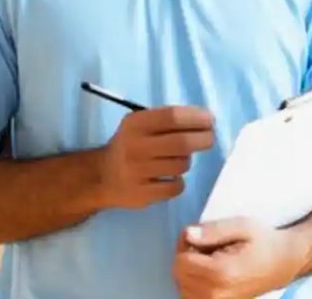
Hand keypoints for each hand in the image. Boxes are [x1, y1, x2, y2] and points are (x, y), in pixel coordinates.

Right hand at [98, 106, 214, 210]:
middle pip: (181, 142)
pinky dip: (178, 181)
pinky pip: (175, 187)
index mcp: (135, 124)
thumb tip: (205, 120)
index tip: (209, 120)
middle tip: (209, 138)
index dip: (196, 118)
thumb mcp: (140, 125)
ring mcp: (138, 173)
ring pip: (181, 165)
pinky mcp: (142, 194)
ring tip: (178, 159)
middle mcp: (135, 146)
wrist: (101, 176)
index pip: (172, 116)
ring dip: (186, 161)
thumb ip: (167, 120)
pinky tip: (170, 177)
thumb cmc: (130, 145)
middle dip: (203, 139)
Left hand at [173, 217, 303, 298]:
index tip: (201, 235)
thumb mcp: (241, 226)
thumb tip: (187, 234)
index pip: (181, 261)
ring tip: (208, 259)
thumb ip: (213, 231)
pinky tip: (207, 272)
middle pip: (179, 275)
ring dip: (188, 271)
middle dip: (186, 256)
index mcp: (221, 273)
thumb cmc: (264, 241)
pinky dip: (193, 284)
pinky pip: (192, 297)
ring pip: (183, 287)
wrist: (284, 263)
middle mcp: (216, 295)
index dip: (186, 243)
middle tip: (206, 245)